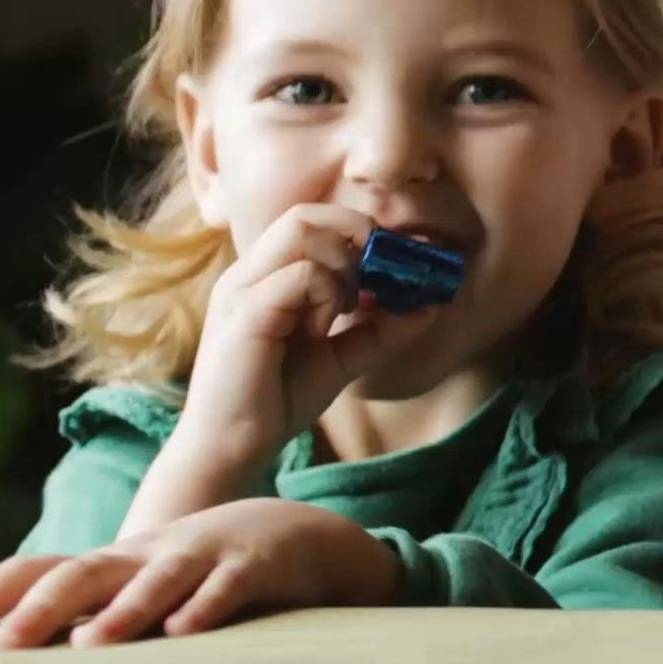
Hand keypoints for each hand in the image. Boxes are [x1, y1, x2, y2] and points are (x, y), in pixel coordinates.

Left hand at [0, 499, 402, 648]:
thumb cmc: (195, 568)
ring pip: (158, 579)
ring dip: (123, 611)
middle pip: (87, 573)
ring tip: (87, 644)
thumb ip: (52, 589)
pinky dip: (207, 606)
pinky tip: (185, 633)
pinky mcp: (256, 565)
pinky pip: (230, 585)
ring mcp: (203, 556)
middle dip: (41, 607)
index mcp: (114, 561)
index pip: (40, 570)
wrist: (294, 534)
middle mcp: (149, 553)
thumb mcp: (124, 577)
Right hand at [165, 204, 431, 488]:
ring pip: (303, 233)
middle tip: (383, 271)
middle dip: (356, 232)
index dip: (358, 228)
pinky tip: (324, 328)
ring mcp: (241, 290)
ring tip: (347, 308)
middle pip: (305, 215)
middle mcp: (247, 274)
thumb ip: (381, 330)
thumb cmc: (276, 400)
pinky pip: (300, 276)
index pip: (310, 220)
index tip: (396, 258)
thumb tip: (432, 304)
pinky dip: (329, 293)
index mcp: (263, 277)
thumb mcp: (342, 358)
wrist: (230, 449)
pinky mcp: (244, 314)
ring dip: (342, 265)